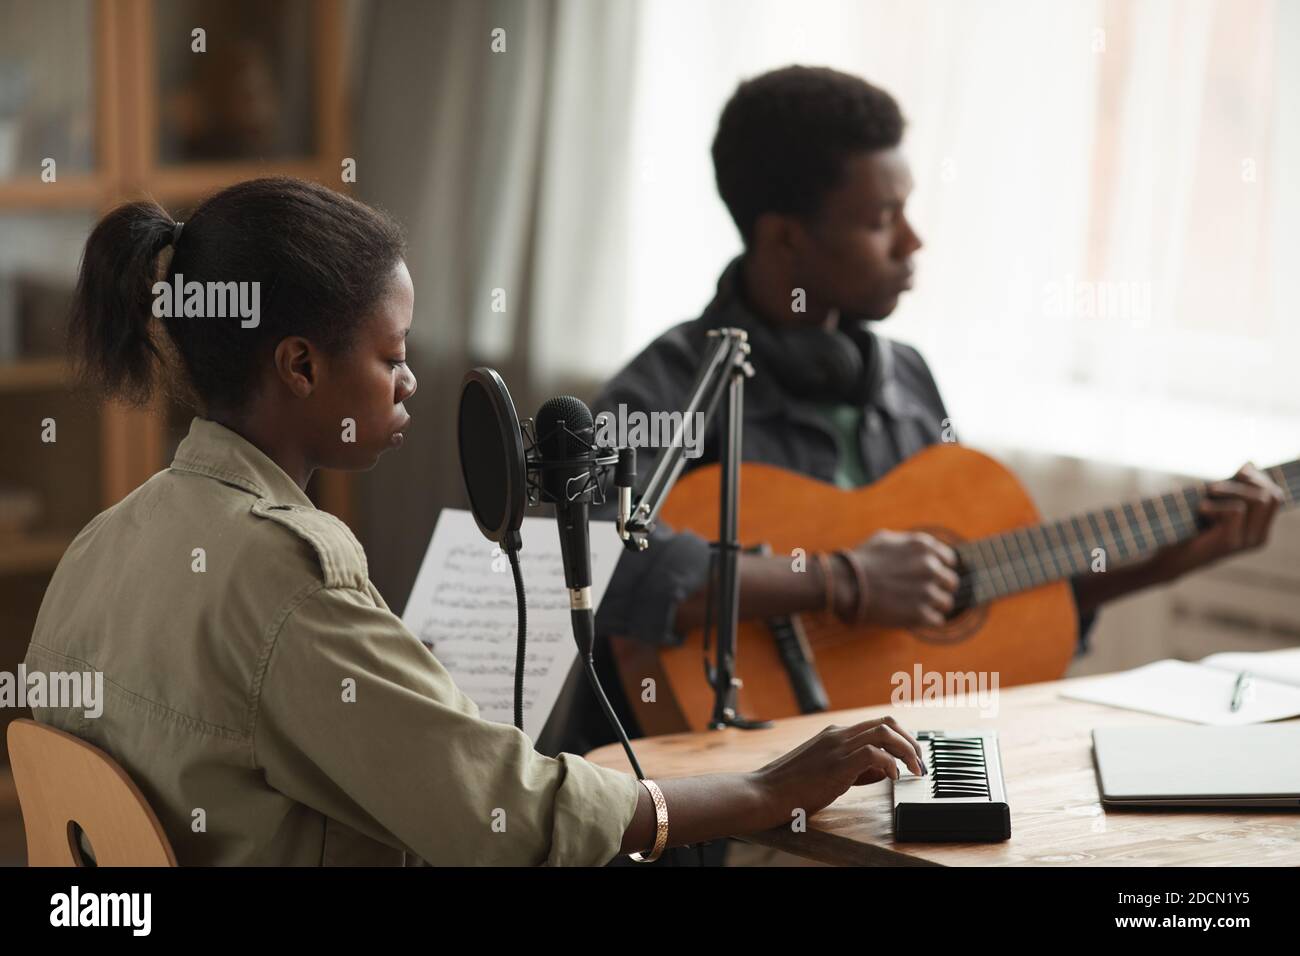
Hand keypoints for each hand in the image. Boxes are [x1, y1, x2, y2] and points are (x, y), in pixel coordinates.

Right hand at [751, 717, 926, 824]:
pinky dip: (889, 763)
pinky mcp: (837, 763)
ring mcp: (837, 746)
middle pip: (886, 723)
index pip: (876, 725)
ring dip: (906, 750)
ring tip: (913, 769)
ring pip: (884, 732)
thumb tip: (882, 769)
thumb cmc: (792, 787)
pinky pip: (873, 753)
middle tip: (919, 763)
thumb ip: (853, 768)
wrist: (765, 792)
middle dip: (910, 741)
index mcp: (834, 734)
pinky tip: (891, 777)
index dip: (900, 739)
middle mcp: (837, 735)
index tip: (910, 758)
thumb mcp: (826, 772)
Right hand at [840, 530, 958, 626]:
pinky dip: (926, 620)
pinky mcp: (920, 614)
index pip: (949, 560)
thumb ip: (909, 542)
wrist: (846, 584)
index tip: (928, 577)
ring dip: (933, 606)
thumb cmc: (862, 561)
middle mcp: (931, 567)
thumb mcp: (885, 539)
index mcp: (924, 546)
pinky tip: (911, 616)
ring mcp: (927, 591)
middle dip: (938, 588)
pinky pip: (937, 620)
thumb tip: (924, 548)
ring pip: (946, 603)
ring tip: (914, 606)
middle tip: (920, 594)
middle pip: (950, 582)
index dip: (939, 569)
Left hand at [1153, 463, 1284, 579]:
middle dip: (1247, 481)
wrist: (1170, 556)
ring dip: (1231, 489)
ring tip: (1209, 492)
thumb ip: (1236, 487)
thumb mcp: (1218, 503)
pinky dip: (1217, 504)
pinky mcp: (1230, 542)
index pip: (1275, 497)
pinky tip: (1201, 510)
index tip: (1240, 470)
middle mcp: (1258, 538)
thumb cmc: (1191, 526)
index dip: (1260, 479)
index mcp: (1260, 530)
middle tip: (1219, 483)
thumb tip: (1250, 463)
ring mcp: (1246, 542)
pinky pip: (1236, 510)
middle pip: (1270, 496)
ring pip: (1257, 500)